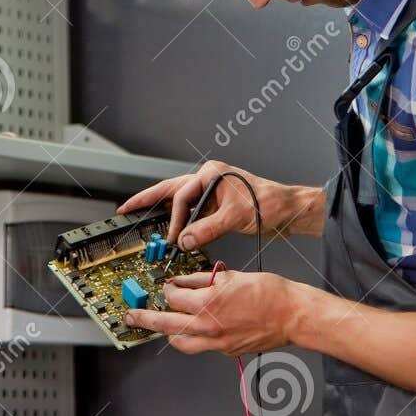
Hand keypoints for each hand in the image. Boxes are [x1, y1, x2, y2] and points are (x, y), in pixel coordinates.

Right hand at [117, 160, 321, 251]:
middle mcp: (208, 180)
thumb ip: (206, 229)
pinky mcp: (216, 206)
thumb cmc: (270, 204)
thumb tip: (183, 240)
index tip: (172, 238)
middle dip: (147, 200)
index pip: (182, 195)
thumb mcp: (235, 218)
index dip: (174, 219)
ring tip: (140, 218)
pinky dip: (179, 223)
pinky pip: (191, 214)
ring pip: (179, 202)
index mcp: (211, 174)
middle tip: (126, 209)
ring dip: (163, 213)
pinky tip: (170, 231)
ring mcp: (211, 193)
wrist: (290, 211)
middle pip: (171, 190)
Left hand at [123, 268, 310, 355]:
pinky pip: (202, 346)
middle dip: (145, 319)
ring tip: (161, 327)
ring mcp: (217, 342)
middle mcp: (209, 325)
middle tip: (132, 317)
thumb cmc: (269, 293)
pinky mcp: (226, 351)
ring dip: (168, 333)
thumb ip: (203, 279)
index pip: (173, 296)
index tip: (166, 285)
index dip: (167, 288)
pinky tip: (195, 328)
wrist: (292, 314)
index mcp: (209, 302)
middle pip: (166, 324)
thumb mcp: (231, 275)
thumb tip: (183, 280)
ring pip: (180, 342)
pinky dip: (194, 337)